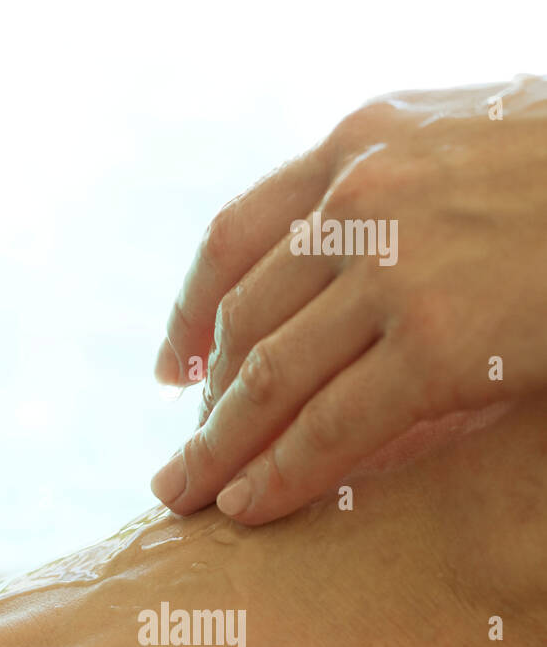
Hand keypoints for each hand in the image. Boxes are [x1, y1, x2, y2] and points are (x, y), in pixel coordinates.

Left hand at [150, 75, 546, 524]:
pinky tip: (248, 507)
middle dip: (202, 398)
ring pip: (267, 375)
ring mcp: (394, 268)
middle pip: (241, 316)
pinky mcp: (439, 340)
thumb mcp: (473, 140)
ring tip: (186, 494)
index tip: (174, 367)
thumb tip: (346, 263)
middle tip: (179, 454)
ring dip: (216, 446)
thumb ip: (397, 190)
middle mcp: (359, 196)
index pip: (233, 235)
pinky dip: (280, 472)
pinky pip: (331, 424)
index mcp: (361, 140)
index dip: (191, 310)